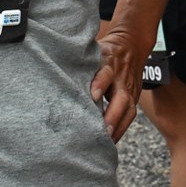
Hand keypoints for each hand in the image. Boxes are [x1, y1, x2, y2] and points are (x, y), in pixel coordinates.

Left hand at [90, 22, 149, 141]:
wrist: (130, 45)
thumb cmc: (103, 52)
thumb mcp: (92, 52)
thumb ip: (79, 64)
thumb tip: (51, 75)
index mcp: (108, 63)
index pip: (105, 74)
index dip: (99, 84)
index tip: (92, 96)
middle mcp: (120, 78)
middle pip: (120, 98)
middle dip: (112, 115)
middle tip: (102, 131)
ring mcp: (129, 89)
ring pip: (128, 109)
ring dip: (117, 126)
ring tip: (106, 141)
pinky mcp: (134, 98)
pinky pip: (130, 116)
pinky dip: (121, 129)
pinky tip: (111, 141)